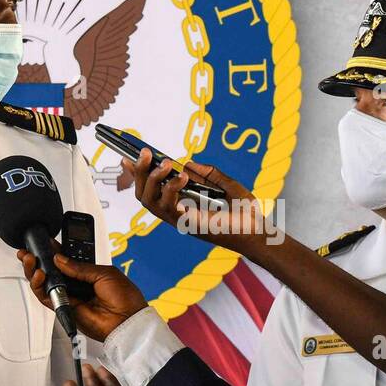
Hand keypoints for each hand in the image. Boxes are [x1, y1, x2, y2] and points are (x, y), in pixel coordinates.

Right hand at [16, 246, 147, 341]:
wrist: (127, 320)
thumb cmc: (124, 298)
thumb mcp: (103, 273)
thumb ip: (79, 267)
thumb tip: (59, 259)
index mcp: (89, 272)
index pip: (66, 260)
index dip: (53, 251)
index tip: (43, 242)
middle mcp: (77, 284)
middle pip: (51, 271)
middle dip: (38, 260)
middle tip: (30, 251)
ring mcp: (70, 296)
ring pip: (45, 283)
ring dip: (35, 271)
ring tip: (31, 261)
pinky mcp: (64, 308)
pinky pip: (47, 297)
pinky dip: (39, 287)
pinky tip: (40, 276)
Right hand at [131, 148, 272, 255]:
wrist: (258, 233)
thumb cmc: (244, 214)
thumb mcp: (227, 186)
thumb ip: (208, 173)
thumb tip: (188, 163)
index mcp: (182, 207)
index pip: (152, 191)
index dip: (137, 175)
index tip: (127, 156)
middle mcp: (176, 215)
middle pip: (144, 195)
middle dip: (139, 173)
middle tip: (145, 153)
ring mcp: (180, 222)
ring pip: (149, 202)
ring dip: (153, 179)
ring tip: (165, 164)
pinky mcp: (188, 225)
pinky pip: (168, 208)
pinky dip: (171, 189)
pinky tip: (182, 176)